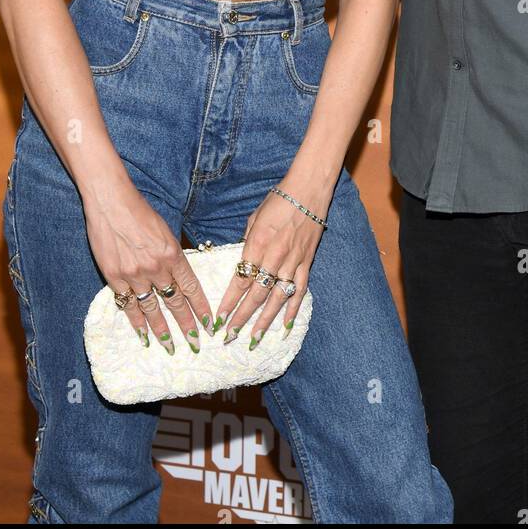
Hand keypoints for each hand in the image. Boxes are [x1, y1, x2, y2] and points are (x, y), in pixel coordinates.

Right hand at [84, 182, 214, 353]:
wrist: (111, 202)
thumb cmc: (140, 211)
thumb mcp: (165, 230)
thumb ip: (173, 254)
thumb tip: (180, 275)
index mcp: (173, 254)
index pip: (191, 287)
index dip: (201, 308)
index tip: (209, 324)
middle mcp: (156, 267)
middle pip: (175, 302)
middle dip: (187, 325)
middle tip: (195, 344)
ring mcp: (134, 274)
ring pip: (152, 308)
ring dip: (162, 330)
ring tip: (170, 346)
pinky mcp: (114, 277)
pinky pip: (128, 305)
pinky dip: (136, 321)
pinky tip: (143, 335)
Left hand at [217, 178, 327, 346]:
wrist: (308, 189)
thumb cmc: (278, 200)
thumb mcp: (254, 218)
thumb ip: (247, 243)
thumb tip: (242, 263)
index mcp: (257, 243)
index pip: (240, 279)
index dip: (229, 301)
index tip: (219, 318)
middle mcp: (275, 256)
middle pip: (256, 294)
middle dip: (241, 317)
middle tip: (230, 336)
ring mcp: (293, 261)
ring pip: (277, 298)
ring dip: (264, 321)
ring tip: (253, 339)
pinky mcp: (306, 262)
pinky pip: (299, 291)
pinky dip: (292, 309)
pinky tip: (284, 326)